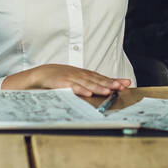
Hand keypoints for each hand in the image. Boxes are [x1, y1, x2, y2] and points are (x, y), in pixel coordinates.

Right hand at [3, 64, 131, 96]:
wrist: (40, 74)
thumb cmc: (59, 78)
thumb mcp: (75, 80)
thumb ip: (88, 84)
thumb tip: (103, 90)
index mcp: (84, 75)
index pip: (102, 77)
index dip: (114, 79)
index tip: (127, 82)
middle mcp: (80, 75)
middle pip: (98, 79)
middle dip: (111, 82)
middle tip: (123, 86)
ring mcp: (71, 78)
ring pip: (88, 83)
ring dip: (99, 87)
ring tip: (109, 91)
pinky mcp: (61, 83)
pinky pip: (72, 87)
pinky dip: (80, 90)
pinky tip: (88, 93)